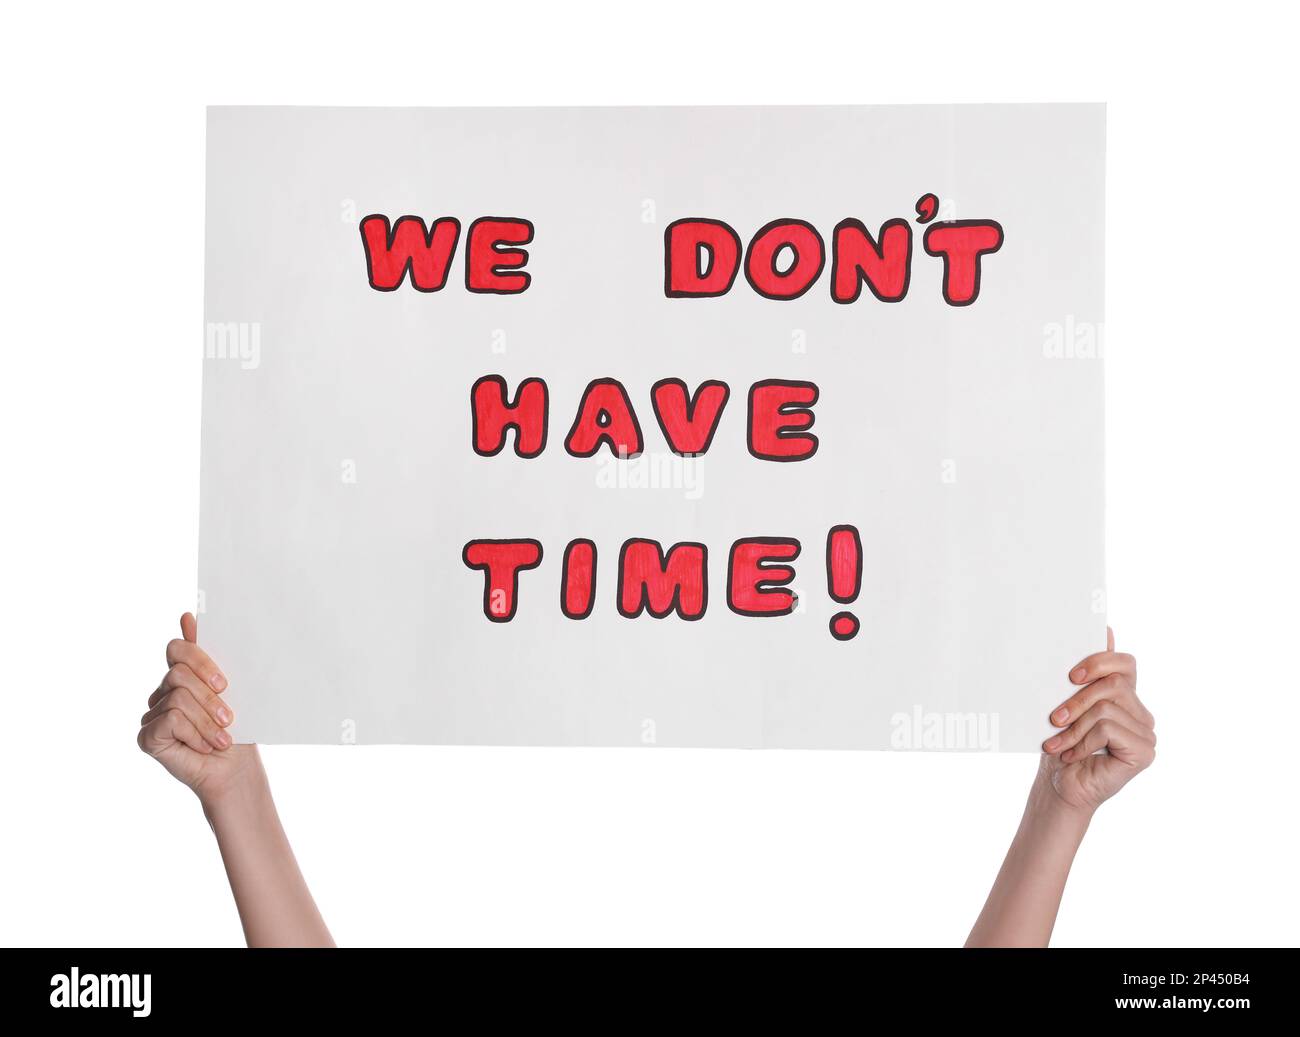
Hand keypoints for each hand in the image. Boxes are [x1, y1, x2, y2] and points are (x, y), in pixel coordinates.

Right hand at [138, 613, 261, 804]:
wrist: (235, 768)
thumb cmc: (236, 729)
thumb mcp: (230, 689)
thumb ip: (209, 655)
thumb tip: (187, 615)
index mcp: (182, 676)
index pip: (177, 649)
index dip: (200, 659)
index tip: (225, 683)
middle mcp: (162, 692)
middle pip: (179, 672)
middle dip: (210, 696)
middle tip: (229, 717)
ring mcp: (151, 714)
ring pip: (178, 697)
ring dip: (207, 720)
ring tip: (222, 738)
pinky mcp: (147, 736)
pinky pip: (170, 719)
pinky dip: (194, 733)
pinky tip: (204, 746)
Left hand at [1037, 628, 1154, 812]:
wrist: (1059, 788)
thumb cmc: (1061, 746)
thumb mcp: (1066, 705)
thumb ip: (1084, 674)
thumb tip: (1105, 628)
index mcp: (1124, 697)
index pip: (1125, 662)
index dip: (1099, 661)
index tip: (1070, 675)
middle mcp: (1140, 712)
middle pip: (1114, 683)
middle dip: (1077, 699)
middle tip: (1053, 718)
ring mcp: (1146, 732)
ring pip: (1106, 707)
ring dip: (1074, 726)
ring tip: (1056, 743)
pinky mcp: (1145, 751)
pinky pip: (1108, 729)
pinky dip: (1083, 741)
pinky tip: (1072, 755)